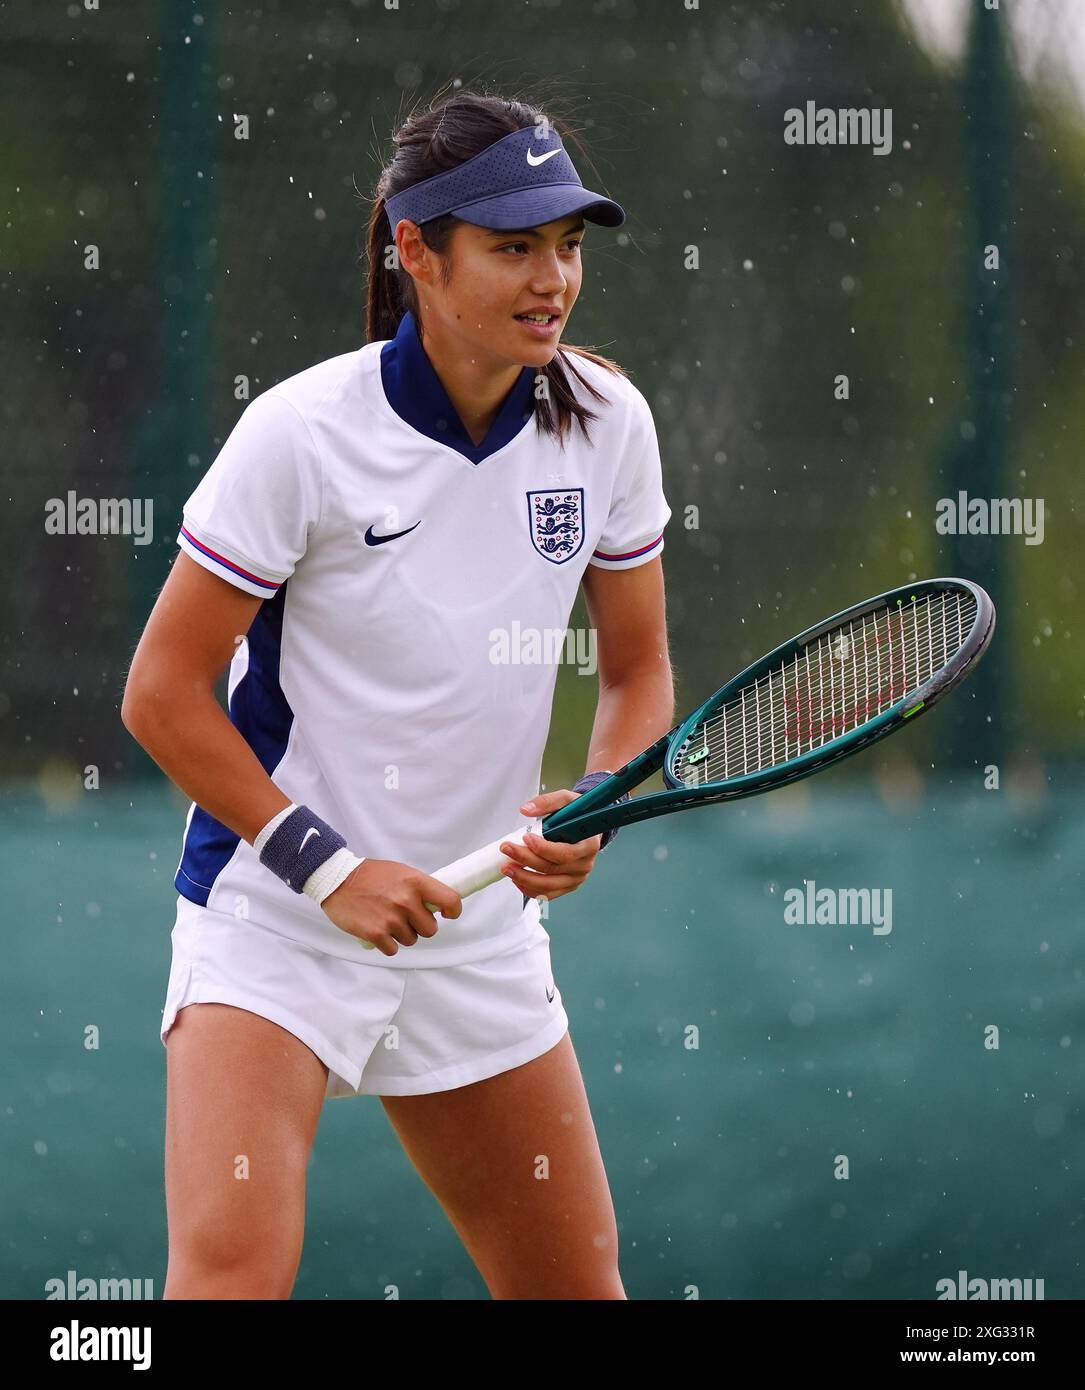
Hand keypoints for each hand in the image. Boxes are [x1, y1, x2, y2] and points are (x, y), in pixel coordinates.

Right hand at [320, 859, 461, 957]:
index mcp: (416, 882)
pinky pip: (393, 949)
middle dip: (420, 926)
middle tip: (405, 917)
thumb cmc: (370, 875)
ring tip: (387, 920)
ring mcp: (391, 918)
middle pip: (430, 929)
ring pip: (411, 940)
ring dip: (401, 934)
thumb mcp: (401, 872)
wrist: (337, 880)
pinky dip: (386, 943)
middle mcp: (406, 901)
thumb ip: (419, 888)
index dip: (453, 911)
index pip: (450, 900)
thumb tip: (437, 905)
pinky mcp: (376, 933)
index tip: (448, 914)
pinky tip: (377, 929)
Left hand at [498, 789, 602, 902]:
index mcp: (588, 845)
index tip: (525, 838)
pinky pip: (548, 894)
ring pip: (548, 885)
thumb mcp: (567, 800)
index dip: (543, 848)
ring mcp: (576, 878)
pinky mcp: (568, 886)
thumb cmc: (578, 815)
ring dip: (524, 878)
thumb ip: (547, 802)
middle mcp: (584, 864)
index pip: (565, 852)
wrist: (587, 828)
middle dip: (525, 860)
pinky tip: (517, 879)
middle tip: (507, 850)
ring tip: (507, 868)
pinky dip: (530, 889)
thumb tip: (526, 810)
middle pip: (552, 869)